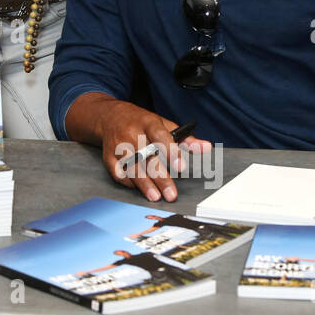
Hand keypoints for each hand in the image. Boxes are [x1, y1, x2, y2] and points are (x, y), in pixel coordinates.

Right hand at [94, 99, 212, 202]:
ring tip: (155, 197)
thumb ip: (185, 139)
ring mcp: (118, 145)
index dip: (171, 152)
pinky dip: (129, 182)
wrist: (110, 117)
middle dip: (160, 177)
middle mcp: (132, 133)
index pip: (160, 136)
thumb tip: (206, 147)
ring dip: (144, 184)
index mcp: (148, 123)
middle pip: (147, 157)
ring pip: (132, 167)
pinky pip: (118, 172)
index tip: (181, 167)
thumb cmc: (142, 123)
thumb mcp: (164, 125)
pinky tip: (139, 190)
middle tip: (171, 194)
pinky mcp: (108, 156)